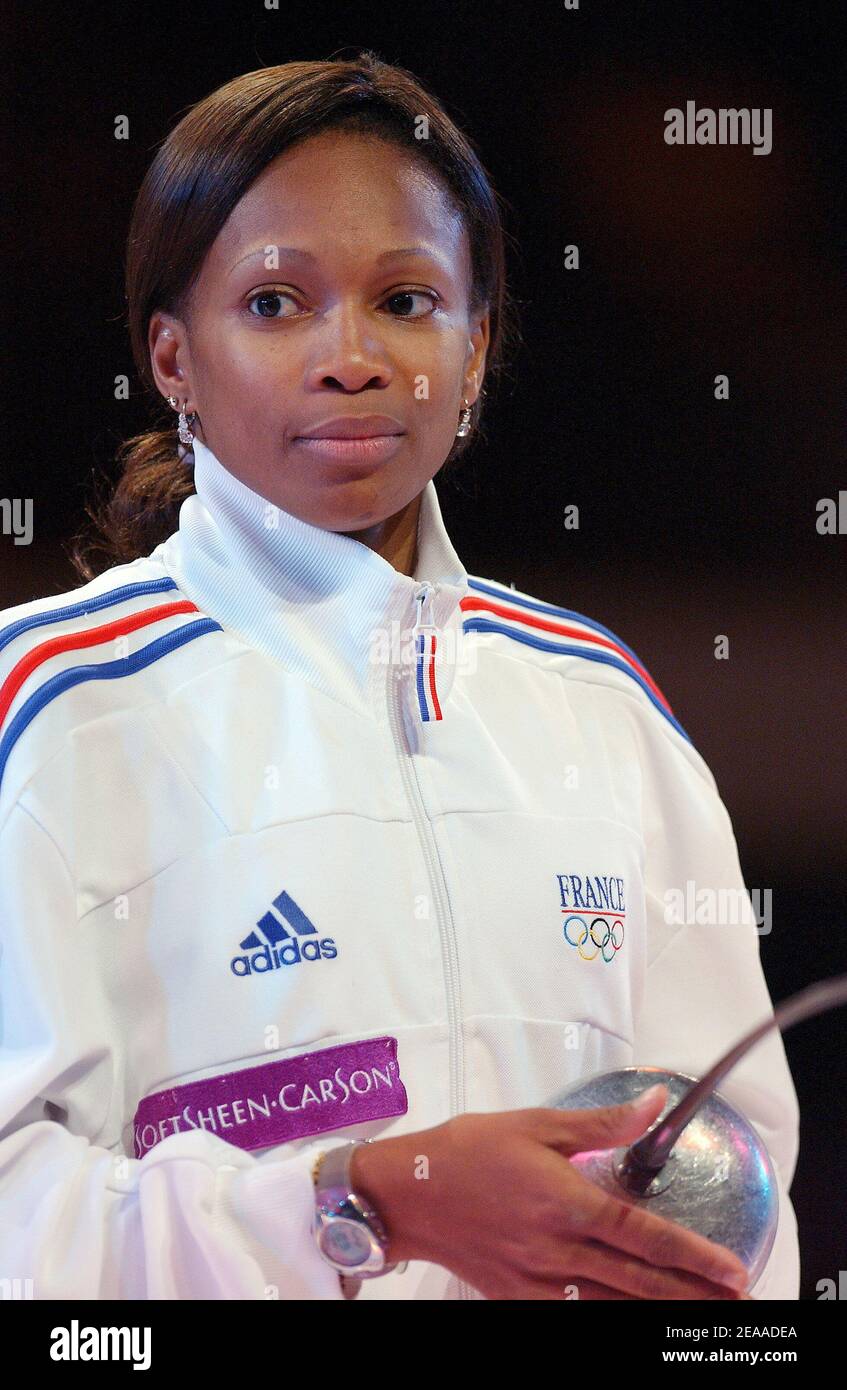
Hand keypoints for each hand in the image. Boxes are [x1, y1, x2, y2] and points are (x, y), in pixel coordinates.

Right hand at [352, 1084, 750, 1299]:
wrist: (406, 1195)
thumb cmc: (465, 1152)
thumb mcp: (536, 1124)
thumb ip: (601, 1123)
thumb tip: (652, 1105)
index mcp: (565, 1201)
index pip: (644, 1235)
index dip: (692, 1255)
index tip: (730, 1267)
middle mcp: (556, 1248)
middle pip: (638, 1280)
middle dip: (690, 1291)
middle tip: (731, 1296)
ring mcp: (536, 1279)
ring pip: (611, 1303)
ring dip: (657, 1308)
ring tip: (696, 1309)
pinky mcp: (517, 1296)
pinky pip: (572, 1313)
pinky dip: (607, 1315)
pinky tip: (627, 1312)